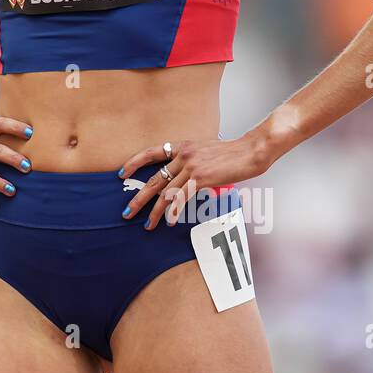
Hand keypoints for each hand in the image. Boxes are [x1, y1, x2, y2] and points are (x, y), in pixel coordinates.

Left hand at [116, 136, 259, 229]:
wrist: (251, 150)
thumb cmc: (232, 154)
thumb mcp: (205, 151)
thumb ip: (190, 161)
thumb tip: (181, 178)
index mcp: (181, 146)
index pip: (150, 153)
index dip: (133, 163)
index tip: (121, 174)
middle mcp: (182, 155)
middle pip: (153, 179)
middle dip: (138, 198)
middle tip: (126, 212)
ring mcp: (191, 166)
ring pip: (165, 193)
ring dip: (154, 212)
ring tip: (146, 225)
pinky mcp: (201, 178)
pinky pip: (181, 198)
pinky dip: (173, 211)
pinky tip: (168, 222)